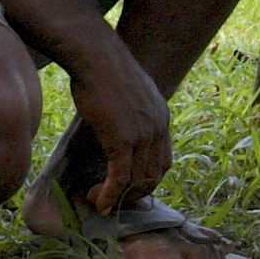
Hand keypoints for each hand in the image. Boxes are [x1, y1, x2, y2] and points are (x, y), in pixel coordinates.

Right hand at [62, 35, 171, 213]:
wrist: (96, 56)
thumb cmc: (103, 67)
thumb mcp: (128, 91)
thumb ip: (131, 109)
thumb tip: (117, 119)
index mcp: (161, 117)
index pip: (163, 160)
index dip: (147, 179)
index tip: (130, 187)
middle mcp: (158, 128)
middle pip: (154, 175)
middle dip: (134, 193)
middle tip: (114, 200)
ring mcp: (142, 136)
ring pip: (137, 180)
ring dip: (118, 197)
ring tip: (98, 200)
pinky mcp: (123, 140)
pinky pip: (120, 178)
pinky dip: (109, 194)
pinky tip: (98, 202)